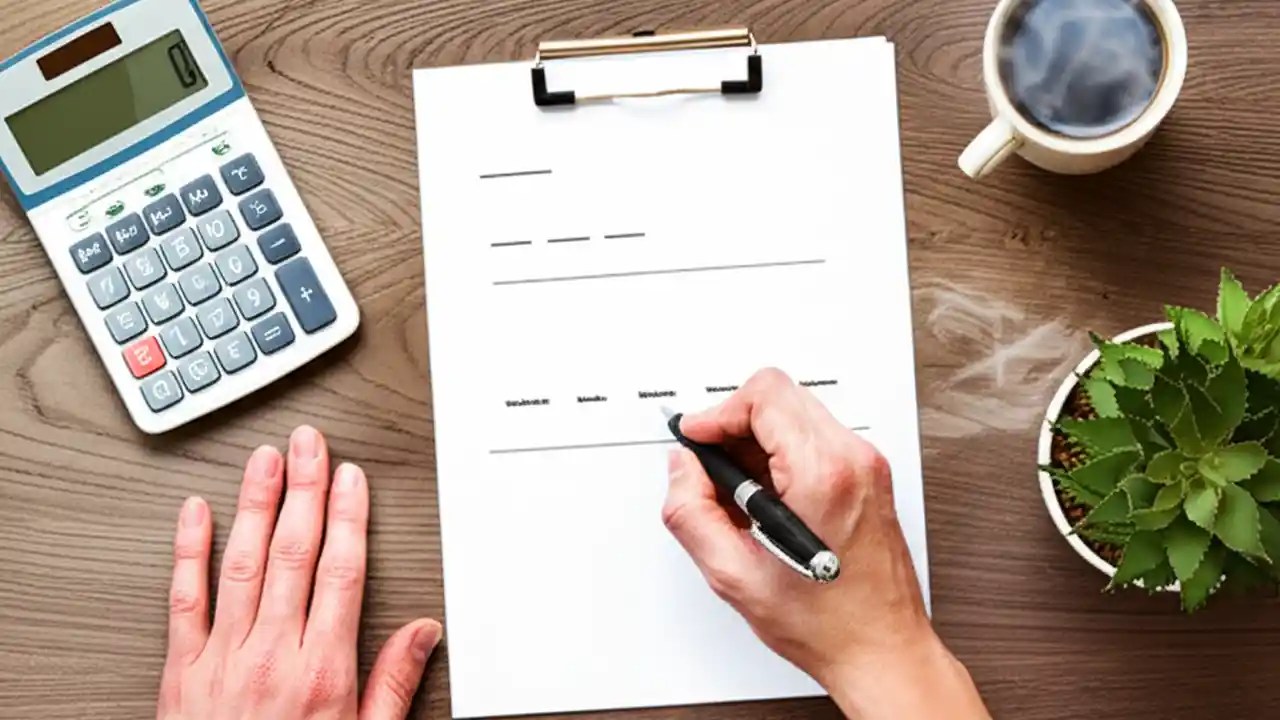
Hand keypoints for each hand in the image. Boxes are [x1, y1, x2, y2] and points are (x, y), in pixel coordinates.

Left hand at [158, 426, 439, 719]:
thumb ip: (393, 684)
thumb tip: (424, 634)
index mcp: (323, 671)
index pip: (340, 572)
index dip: (348, 517)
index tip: (351, 480)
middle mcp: (271, 656)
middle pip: (294, 553)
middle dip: (304, 490)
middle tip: (309, 444)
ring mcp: (222, 659)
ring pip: (242, 564)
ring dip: (254, 505)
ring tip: (264, 460)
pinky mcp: (181, 671)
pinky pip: (183, 600)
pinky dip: (188, 552)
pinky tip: (195, 513)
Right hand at [663, 369, 987, 719]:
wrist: (882, 649)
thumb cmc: (829, 624)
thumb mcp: (735, 574)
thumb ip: (692, 513)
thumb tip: (682, 470)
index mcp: (824, 474)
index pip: (765, 395)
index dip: (718, 413)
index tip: (698, 439)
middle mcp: (853, 460)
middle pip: (780, 396)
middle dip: (735, 426)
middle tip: (711, 467)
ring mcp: (867, 467)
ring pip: (796, 414)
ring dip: (756, 442)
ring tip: (739, 494)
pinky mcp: (869, 478)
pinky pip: (815, 440)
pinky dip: (780, 457)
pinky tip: (765, 501)